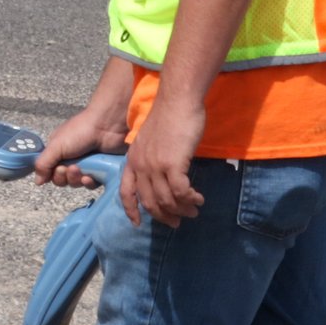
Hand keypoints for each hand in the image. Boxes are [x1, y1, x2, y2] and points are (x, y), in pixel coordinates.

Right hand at [33, 105, 126, 188]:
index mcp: (58, 151)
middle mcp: (71, 158)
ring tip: (81, 169)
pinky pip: (91, 184)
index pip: (50, 171)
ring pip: (76, 183)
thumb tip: (37, 182)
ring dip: (76, 179)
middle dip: (65, 177)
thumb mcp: (56, 145)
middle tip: (71, 167)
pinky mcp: (100, 170)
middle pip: (62, 180)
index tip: (58, 169)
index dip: (52, 174)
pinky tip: (90, 176)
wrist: (108, 126)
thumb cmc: (80, 132)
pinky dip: (88, 182)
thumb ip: (43, 164)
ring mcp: (86, 165)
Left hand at [121, 94, 204, 226]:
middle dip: (164, 216)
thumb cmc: (169, 116)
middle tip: (178, 222)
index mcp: (133, 160)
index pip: (126, 192)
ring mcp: (155, 166)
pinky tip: (199, 198)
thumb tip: (162, 176)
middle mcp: (141, 166)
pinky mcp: (172, 164)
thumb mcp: (151, 140)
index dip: (131, 211)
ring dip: (182, 209)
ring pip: (167, 200)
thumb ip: (151, 158)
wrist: (177, 100)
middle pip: (149, 202)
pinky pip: (181, 192)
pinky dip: (190, 199)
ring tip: (194, 210)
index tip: (138, 224)